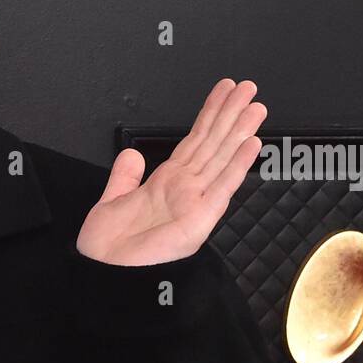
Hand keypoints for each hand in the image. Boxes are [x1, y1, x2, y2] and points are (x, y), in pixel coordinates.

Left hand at [76, 79, 265, 265]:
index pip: (194, 140)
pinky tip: (251, 144)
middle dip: (231, 114)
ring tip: (256, 107)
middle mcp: (185, 190)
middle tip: (248, 87)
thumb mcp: (111, 202)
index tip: (224, 92)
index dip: (209, 114)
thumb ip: (124, 177)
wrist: (105, 275)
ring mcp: (195, 203)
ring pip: (221, 158)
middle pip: (213, 144)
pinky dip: (237, 165)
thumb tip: (132, 153)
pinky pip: (222, 187)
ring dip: (240, 132)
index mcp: (166, 183)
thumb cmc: (109, 249)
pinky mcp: (200, 220)